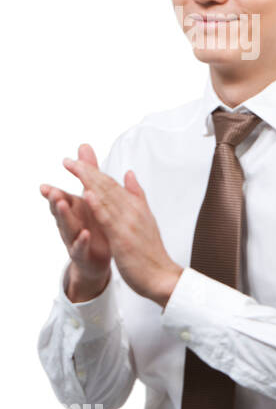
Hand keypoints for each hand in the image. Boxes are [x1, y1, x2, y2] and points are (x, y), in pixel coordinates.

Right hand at [40, 143, 112, 302]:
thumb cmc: (94, 227)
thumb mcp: (90, 200)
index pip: (64, 198)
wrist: (97, 261)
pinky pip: (81, 247)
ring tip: (62, 204)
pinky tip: (85, 234)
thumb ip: (88, 175)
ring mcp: (75, 239)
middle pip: (61, 211)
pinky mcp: (84, 254)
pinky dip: (82, 240)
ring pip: (67, 227)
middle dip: (55, 199)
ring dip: (64, 216)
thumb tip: (84, 147)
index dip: (56, 190)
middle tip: (50, 189)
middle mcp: (72, 223)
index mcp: (76, 211)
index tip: (46, 183)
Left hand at [62, 153, 182, 307]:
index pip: (113, 184)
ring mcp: (128, 224)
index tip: (78, 161)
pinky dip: (98, 206)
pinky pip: (108, 220)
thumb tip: (129, 174)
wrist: (161, 276)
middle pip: (108, 187)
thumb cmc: (151, 252)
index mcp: (137, 207)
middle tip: (69, 160)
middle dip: (87, 171)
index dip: (95, 171)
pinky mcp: (122, 238)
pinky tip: (87, 194)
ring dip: (89, 182)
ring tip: (75, 168)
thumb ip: (137, 196)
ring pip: (107, 199)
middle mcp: (133, 211)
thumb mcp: (146, 219)